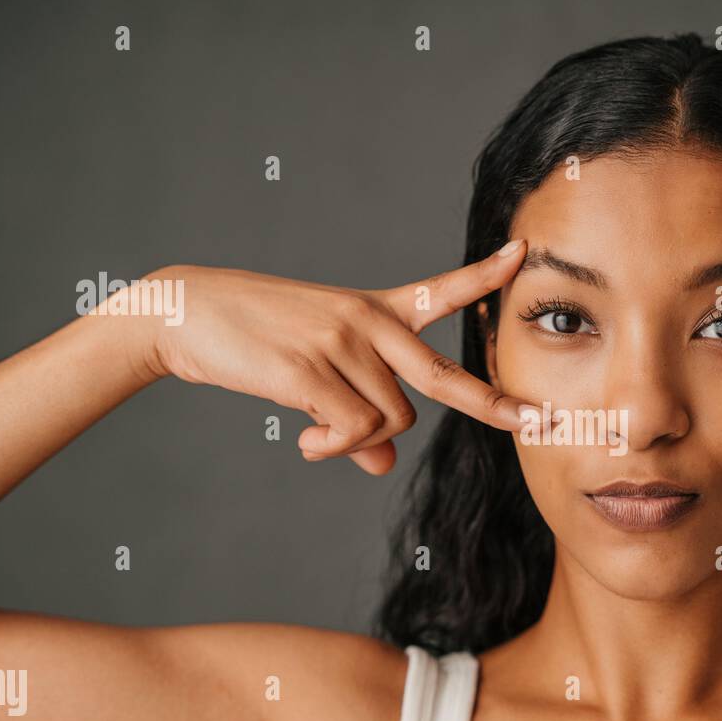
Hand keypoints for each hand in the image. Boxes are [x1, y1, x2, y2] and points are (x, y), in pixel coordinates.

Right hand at [126, 240, 529, 474]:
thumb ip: (358, 417)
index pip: (438, 291)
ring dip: (357, 442)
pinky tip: (306, 442)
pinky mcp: (309, 370)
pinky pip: (352, 431)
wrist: (187, 312)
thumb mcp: (315, 369)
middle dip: (494, 404)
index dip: (482, 277)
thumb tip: (385, 465)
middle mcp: (366, 323)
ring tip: (317, 438)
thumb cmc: (255, 338)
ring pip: (391, 419)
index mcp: (372, 310)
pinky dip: (333, 448)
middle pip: (442, 376)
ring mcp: (340, 344)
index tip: (523, 254)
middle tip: (534, 423)